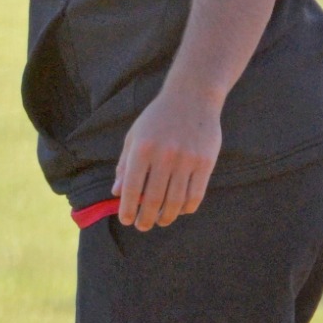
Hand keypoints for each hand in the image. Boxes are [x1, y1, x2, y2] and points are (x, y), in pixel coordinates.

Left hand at [112, 82, 222, 230]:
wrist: (193, 96)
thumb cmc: (159, 117)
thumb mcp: (135, 135)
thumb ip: (125, 164)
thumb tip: (116, 193)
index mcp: (142, 149)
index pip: (130, 189)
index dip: (127, 209)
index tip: (126, 220)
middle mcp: (164, 156)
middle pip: (153, 200)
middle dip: (146, 219)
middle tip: (143, 226)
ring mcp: (187, 159)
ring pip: (175, 201)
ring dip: (167, 217)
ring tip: (162, 220)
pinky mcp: (205, 161)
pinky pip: (196, 194)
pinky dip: (188, 207)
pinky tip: (182, 209)